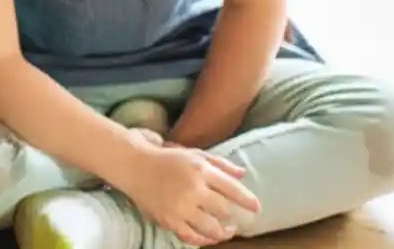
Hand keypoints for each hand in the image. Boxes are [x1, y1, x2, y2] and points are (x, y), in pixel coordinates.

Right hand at [119, 136, 260, 246]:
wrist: (136, 167)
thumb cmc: (169, 159)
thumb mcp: (196, 155)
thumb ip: (221, 164)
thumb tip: (243, 174)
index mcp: (201, 170)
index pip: (232, 188)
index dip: (247, 200)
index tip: (257, 208)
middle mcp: (192, 189)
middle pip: (223, 210)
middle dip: (234, 218)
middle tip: (238, 222)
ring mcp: (180, 207)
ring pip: (210, 228)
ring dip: (222, 233)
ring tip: (227, 232)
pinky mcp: (169, 220)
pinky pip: (191, 237)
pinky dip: (203, 241)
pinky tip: (209, 239)